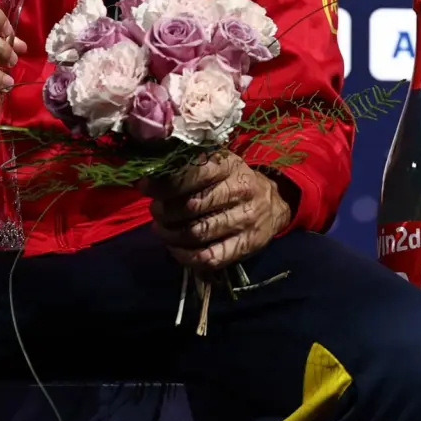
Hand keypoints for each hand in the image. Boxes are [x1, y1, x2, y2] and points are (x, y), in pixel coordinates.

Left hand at [147, 152, 291, 270]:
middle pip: (192, 206)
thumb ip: (190, 164)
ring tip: (161, 229)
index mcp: (230, 167)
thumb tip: (152, 171)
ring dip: (170, 234)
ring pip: (197, 233)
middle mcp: (240, 192)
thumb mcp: (218, 163)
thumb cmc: (234, 181)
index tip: (145, 187)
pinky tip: (175, 248)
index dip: (164, 183)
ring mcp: (244, 221)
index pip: (193, 174)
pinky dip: (185, 256)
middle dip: (165, 211)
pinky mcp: (245, 246)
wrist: (275, 203)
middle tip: (155, 210)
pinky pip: (209, 257)